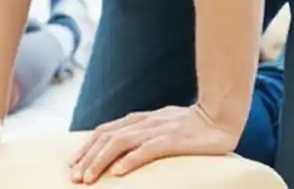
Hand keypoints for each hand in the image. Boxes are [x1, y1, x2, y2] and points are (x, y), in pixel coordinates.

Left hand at [68, 105, 239, 183]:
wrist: (220, 115)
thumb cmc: (191, 124)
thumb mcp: (160, 126)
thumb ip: (141, 133)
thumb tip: (121, 149)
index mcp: (138, 119)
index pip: (104, 131)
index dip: (86, 147)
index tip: (73, 163)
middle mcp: (143, 122)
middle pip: (106, 138)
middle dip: (87, 157)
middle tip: (75, 177)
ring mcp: (157, 130)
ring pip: (120, 143)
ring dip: (101, 161)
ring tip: (89, 178)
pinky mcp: (172, 140)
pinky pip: (147, 150)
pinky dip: (130, 160)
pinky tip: (119, 172)